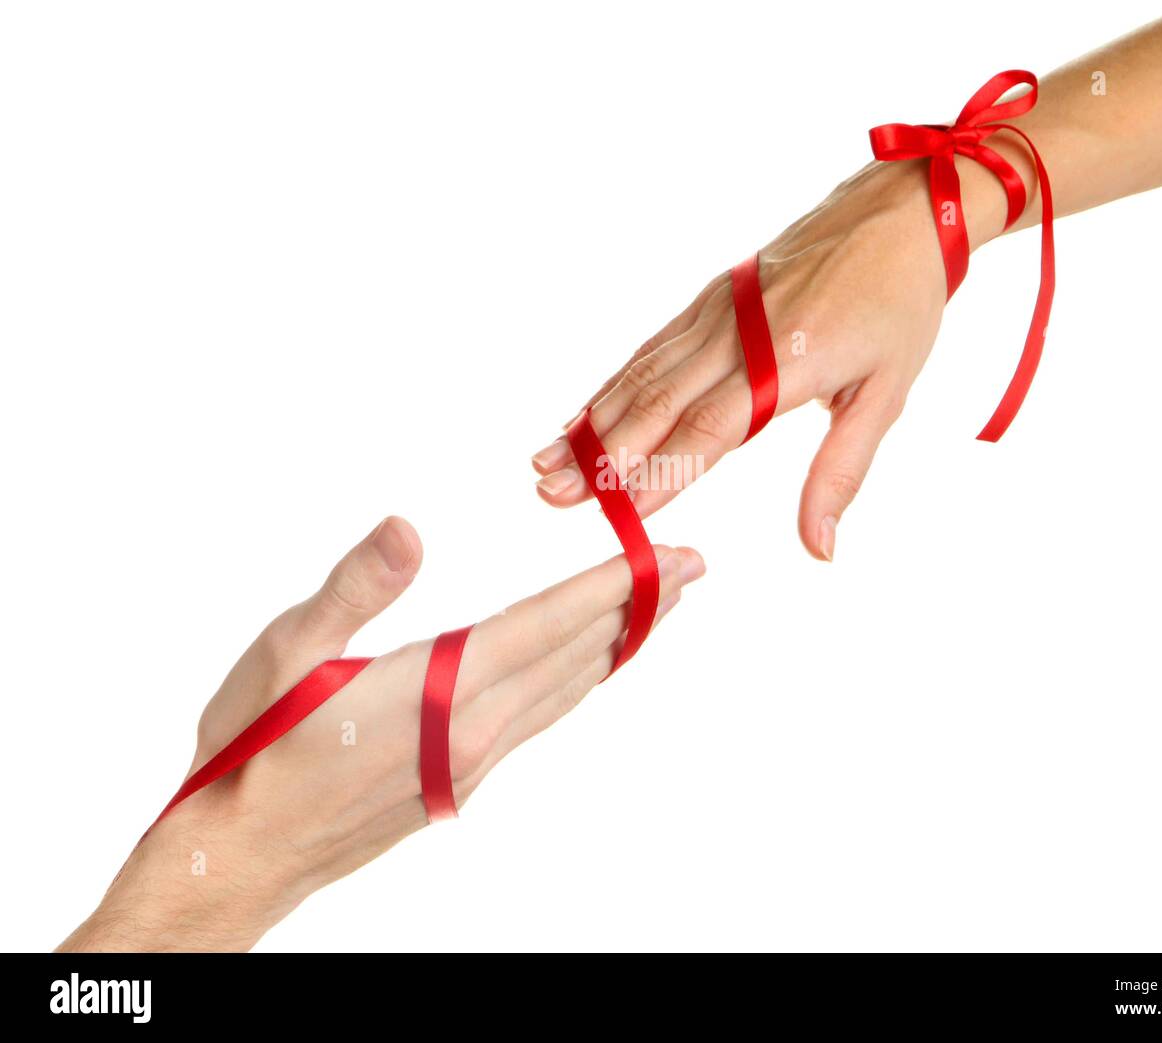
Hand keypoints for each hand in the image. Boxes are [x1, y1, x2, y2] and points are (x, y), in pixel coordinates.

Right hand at [58, 516, 704, 950]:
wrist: (244, 852)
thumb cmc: (255, 747)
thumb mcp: (287, 652)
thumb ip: (356, 588)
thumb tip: (409, 529)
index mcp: (437, 688)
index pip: (549, 622)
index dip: (615, 586)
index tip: (670, 558)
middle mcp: (471, 729)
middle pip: (578, 656)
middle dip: (639, 607)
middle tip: (690, 569)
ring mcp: (471, 760)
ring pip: (567, 690)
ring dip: (617, 644)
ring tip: (655, 609)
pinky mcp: (460, 779)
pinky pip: (541, 717)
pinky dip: (578, 680)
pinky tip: (583, 667)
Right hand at [532, 159, 1017, 561]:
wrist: (898, 211)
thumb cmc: (899, 305)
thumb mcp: (887, 396)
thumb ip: (840, 473)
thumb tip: (820, 548)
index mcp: (785, 363)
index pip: (710, 430)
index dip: (661, 472)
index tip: (618, 510)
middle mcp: (738, 336)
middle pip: (657, 405)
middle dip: (602, 457)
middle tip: (552, 496)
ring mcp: (716, 313)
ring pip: (641, 376)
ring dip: (591, 424)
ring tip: (545, 465)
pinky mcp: (708, 299)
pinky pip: (650, 349)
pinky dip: (611, 385)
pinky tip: (581, 414)